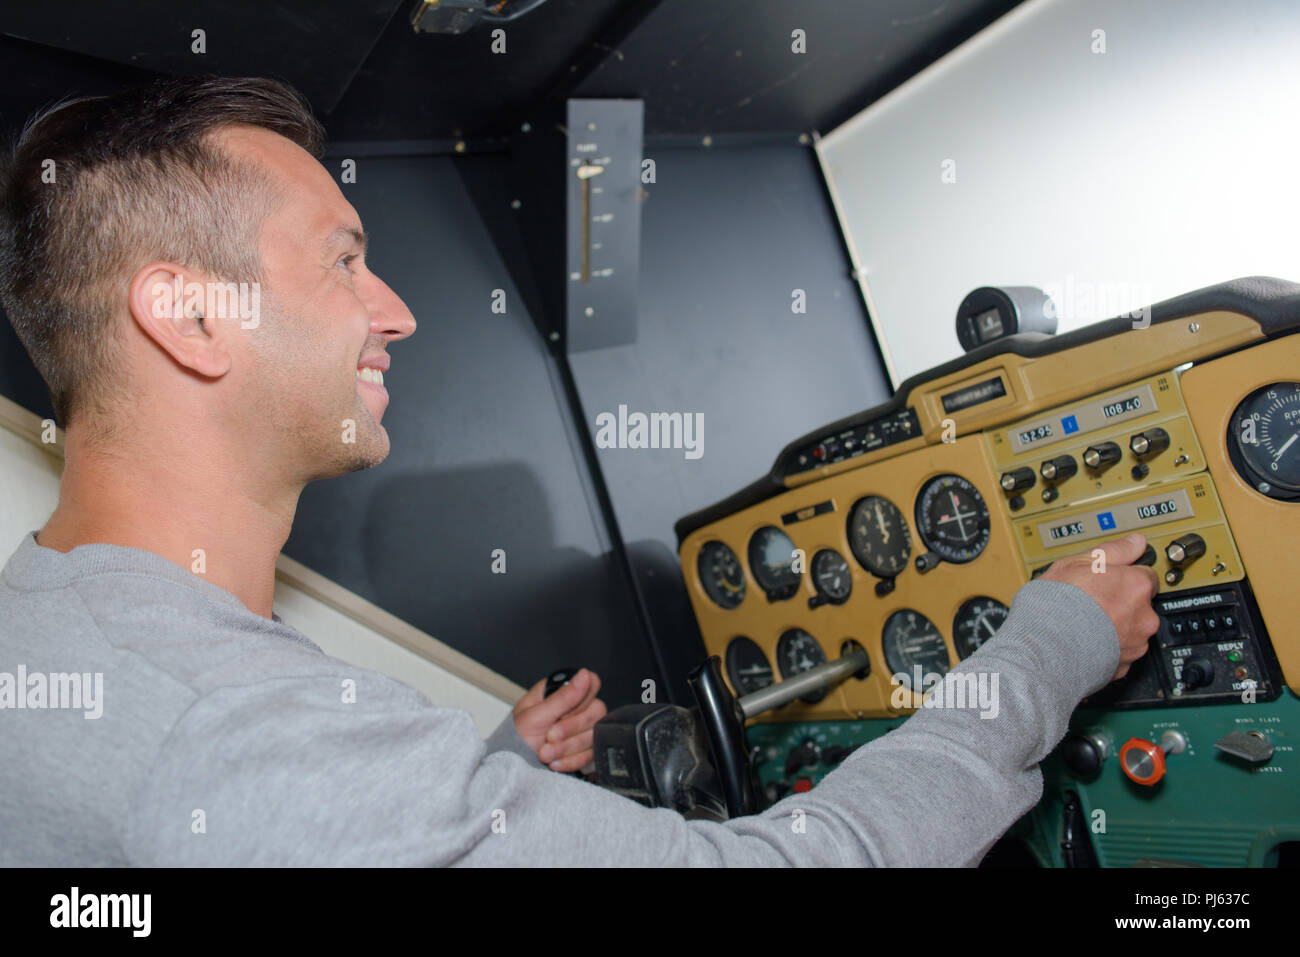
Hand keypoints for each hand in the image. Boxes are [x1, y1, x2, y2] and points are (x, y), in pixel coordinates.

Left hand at [512, 668, 606, 771]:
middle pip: (596, 711)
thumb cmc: (516, 737)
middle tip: (549, 736)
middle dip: (570, 729)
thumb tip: (585, 674)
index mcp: (561, 690)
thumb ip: (562, 698)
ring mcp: (582, 729)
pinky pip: (591, 754)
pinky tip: (554, 763)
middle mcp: (575, 706)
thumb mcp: (535, 716)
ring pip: (594, 734)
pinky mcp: (585, 749)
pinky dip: (571, 761)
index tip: (562, 714)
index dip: (581, 700)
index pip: (591, 683)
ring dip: (567, 748)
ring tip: (545, 753)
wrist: (513, 767)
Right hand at [1041, 532, 1159, 680]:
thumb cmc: (1057, 605)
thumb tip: (1134, 542)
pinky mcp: (1123, 667)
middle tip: (1094, 601)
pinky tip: (1086, 642)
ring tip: (1086, 624)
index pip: (1146, 574)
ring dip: (1115, 627)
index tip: (1113, 579)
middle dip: (1122, 603)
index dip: (1126, 576)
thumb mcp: (1077, 563)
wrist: (1045, 648)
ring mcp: (1136, 643)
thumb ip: (1112, 551)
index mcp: (1136, 585)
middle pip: (1140, 605)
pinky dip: (1107, 649)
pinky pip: (1120, 654)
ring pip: (1131, 631)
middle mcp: (1144, 616)